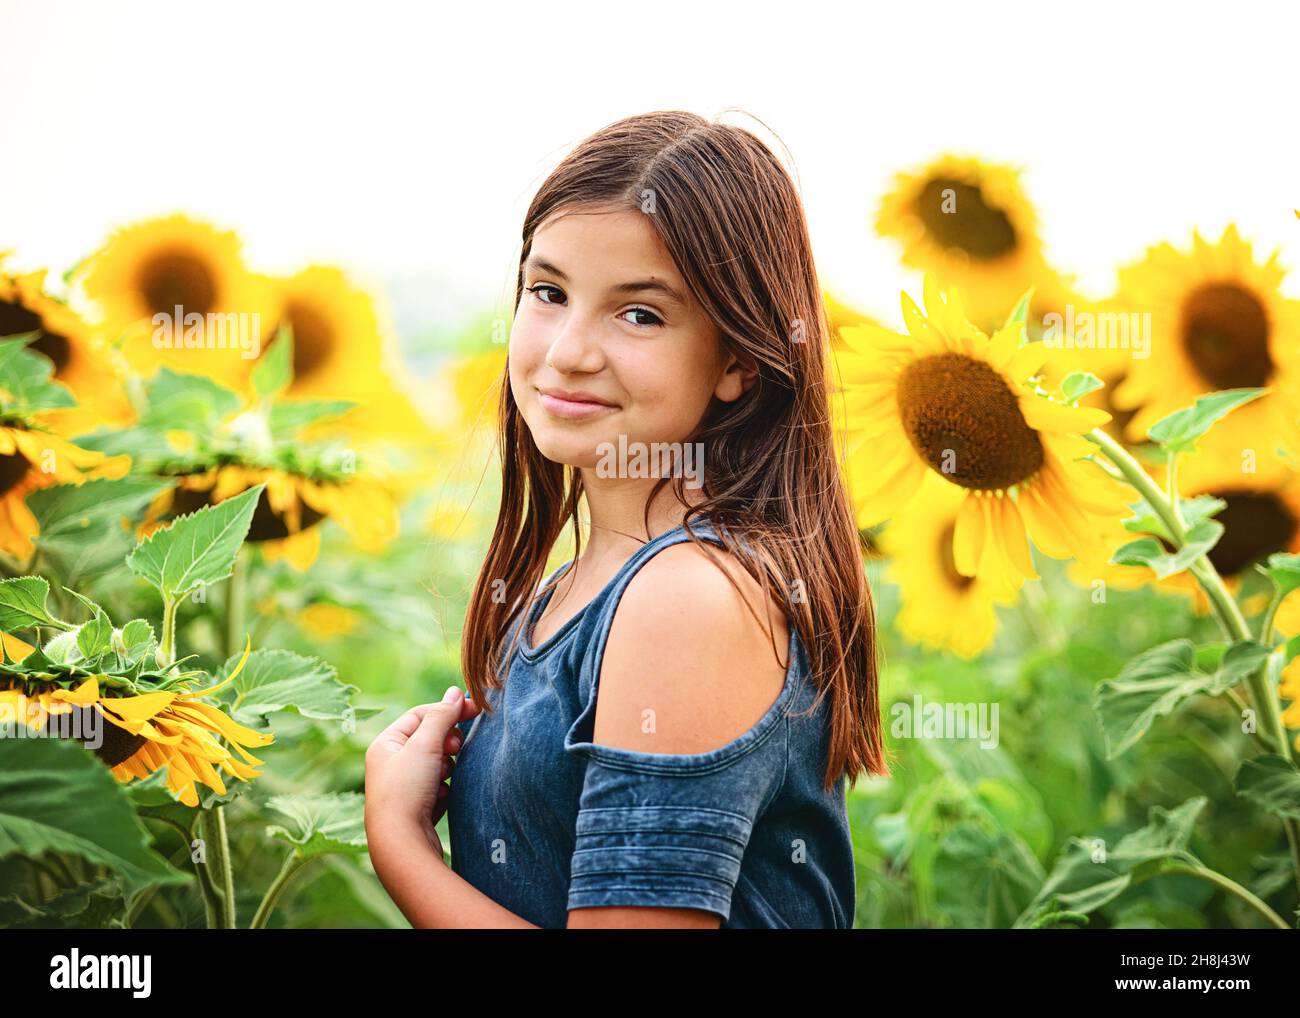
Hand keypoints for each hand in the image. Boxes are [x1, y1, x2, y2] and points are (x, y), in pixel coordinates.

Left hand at [365, 686, 480, 860]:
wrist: (401, 844)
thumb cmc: (406, 791)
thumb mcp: (424, 745)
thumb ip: (442, 716)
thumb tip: (454, 692)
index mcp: (385, 744)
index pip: (420, 714)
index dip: (446, 710)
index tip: (473, 709)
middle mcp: (390, 764)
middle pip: (429, 738)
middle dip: (446, 742)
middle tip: (454, 749)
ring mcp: (403, 787)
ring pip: (437, 763)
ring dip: (446, 767)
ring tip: (444, 777)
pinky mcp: (416, 807)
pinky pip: (439, 787)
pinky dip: (445, 788)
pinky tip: (442, 798)